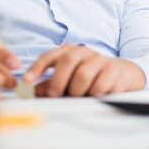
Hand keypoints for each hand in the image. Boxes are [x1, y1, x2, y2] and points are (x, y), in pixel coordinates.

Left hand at [22, 44, 145, 96]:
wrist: (122, 74)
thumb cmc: (91, 77)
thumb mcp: (68, 79)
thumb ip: (49, 85)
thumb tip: (31, 92)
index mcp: (70, 52)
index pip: (50, 56)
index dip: (37, 67)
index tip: (27, 81)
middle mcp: (84, 52)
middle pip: (68, 61)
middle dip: (58, 81)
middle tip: (55, 95)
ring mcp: (100, 60)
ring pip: (83, 75)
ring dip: (77, 91)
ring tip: (79, 97)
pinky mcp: (114, 70)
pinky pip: (100, 85)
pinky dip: (94, 94)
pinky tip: (95, 96)